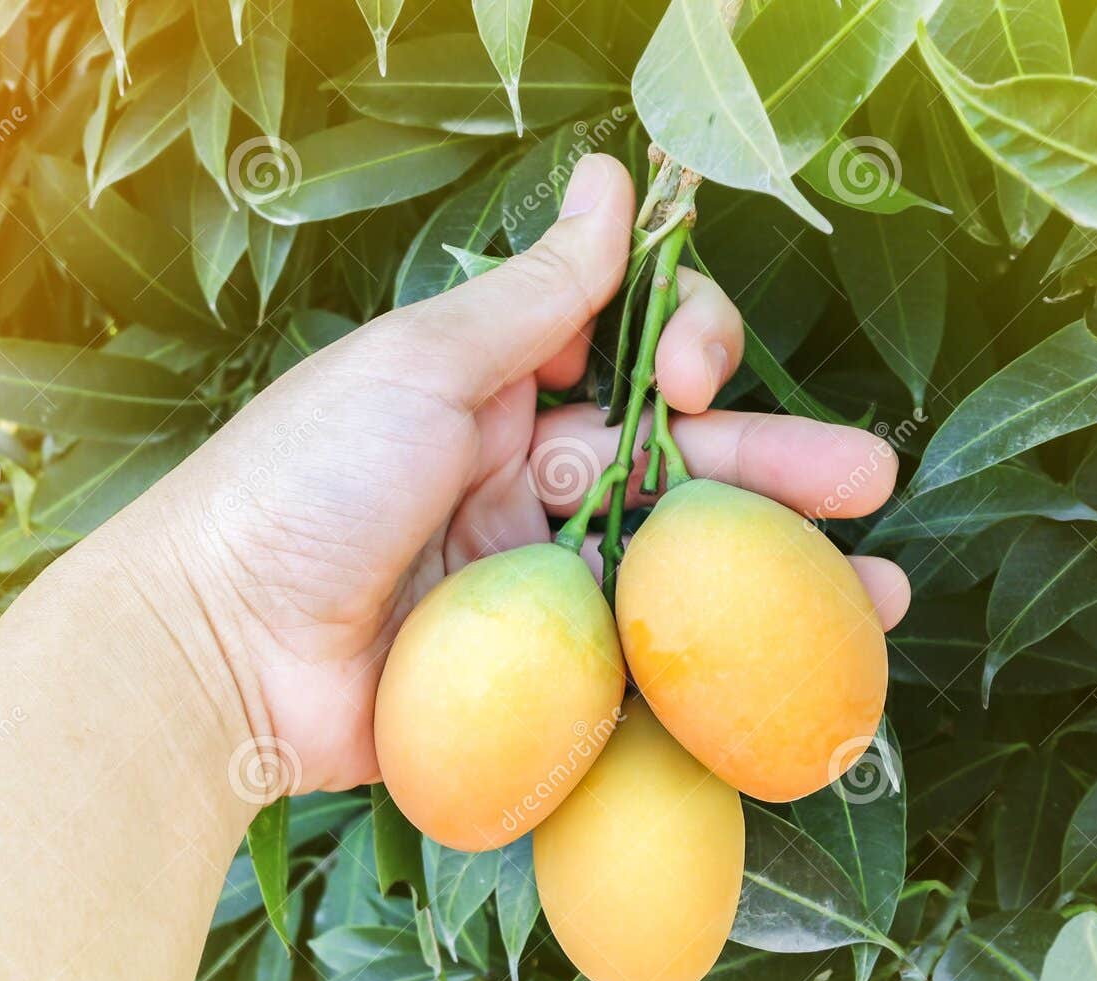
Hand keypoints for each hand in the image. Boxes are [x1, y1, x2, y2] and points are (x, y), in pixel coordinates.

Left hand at [133, 154, 909, 798]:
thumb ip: (533, 292)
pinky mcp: (529, 683)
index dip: (685, 353)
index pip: (628, 362)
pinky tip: (793, 677)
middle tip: (869, 476)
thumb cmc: (305, 480)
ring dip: (773, 579)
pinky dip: (709, 673)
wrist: (221, 647)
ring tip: (876, 596)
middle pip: (674, 470)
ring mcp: (532, 592)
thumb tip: (614, 181)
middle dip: (774, 466)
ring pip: (669, 573)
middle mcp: (522, 488)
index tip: (689, 373)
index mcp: (497, 398)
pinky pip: (633, 668)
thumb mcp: (419, 364)